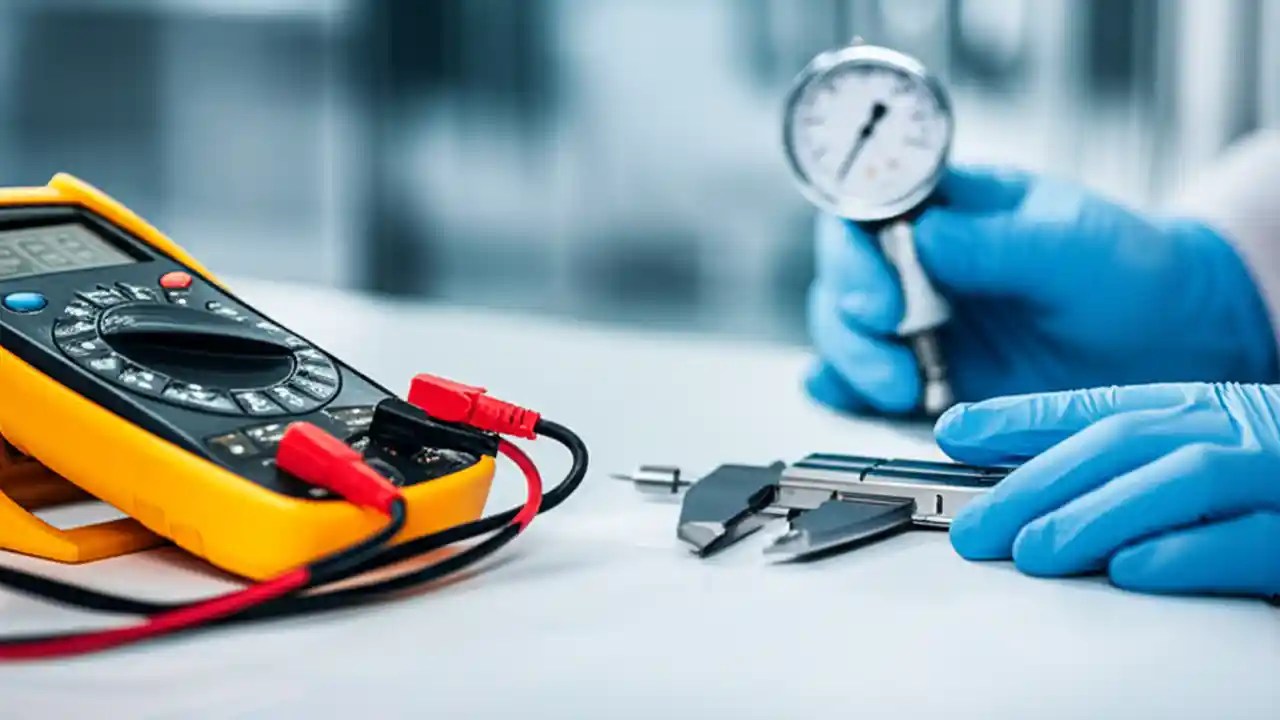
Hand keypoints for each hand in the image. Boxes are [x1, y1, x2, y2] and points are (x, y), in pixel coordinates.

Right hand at [805, 167, 1277, 414]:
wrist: (1167, 345)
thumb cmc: (1126, 273)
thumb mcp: (1069, 245)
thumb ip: (995, 242)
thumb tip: (922, 237)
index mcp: (947, 207)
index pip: (866, 207)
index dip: (854, 245)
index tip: (879, 288)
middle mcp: (917, 261)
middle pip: (841, 274)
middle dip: (851, 310)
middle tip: (887, 335)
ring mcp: (915, 320)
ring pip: (843, 330)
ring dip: (854, 358)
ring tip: (901, 388)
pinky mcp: (921, 375)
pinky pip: (860, 383)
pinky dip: (851, 393)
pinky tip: (871, 402)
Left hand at [934, 382, 1279, 598]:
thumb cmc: (1279, 478)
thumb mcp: (1206, 452)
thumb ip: (1131, 460)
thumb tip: (1019, 473)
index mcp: (1209, 407)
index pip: (1102, 404)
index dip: (1024, 416)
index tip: (954, 431)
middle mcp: (1242, 429)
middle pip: (1125, 443)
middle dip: (1039, 481)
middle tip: (977, 527)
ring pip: (1181, 480)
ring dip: (1098, 514)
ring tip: (1034, 551)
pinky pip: (1251, 540)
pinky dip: (1188, 553)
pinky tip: (1132, 570)